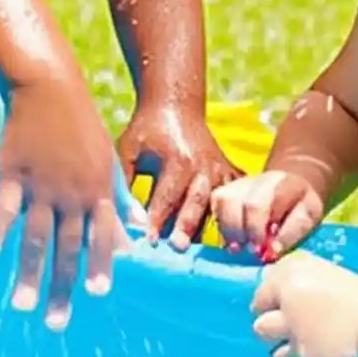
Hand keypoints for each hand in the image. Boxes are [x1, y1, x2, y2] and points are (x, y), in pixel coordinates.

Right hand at [0, 82, 128, 329]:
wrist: (51, 90)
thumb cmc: (83, 128)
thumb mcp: (109, 160)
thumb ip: (121, 199)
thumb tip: (139, 232)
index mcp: (98, 191)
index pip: (101, 235)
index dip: (100, 264)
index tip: (98, 294)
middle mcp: (71, 194)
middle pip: (68, 247)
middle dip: (63, 286)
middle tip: (57, 323)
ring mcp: (42, 186)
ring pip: (36, 238)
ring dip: (29, 274)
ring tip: (22, 306)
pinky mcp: (13, 176)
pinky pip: (3, 211)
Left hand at [117, 102, 239, 248]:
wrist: (176, 104)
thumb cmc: (148, 130)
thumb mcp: (128, 149)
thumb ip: (124, 182)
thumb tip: (123, 218)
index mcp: (177, 160)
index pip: (166, 196)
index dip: (157, 219)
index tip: (149, 241)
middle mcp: (202, 166)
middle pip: (196, 202)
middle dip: (187, 226)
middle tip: (178, 248)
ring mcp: (219, 170)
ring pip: (217, 205)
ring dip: (207, 228)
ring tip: (203, 252)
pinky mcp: (230, 172)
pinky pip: (234, 198)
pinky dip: (233, 216)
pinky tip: (232, 238)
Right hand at [211, 171, 323, 260]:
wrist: (293, 185)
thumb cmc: (300, 207)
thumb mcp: (309, 217)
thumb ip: (292, 232)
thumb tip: (272, 251)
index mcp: (283, 184)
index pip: (260, 204)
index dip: (257, 229)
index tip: (262, 251)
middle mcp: (258, 179)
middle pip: (237, 201)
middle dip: (241, 231)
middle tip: (251, 252)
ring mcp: (240, 182)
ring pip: (223, 201)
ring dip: (228, 229)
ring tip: (238, 248)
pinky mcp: (228, 188)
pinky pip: (216, 204)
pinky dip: (221, 225)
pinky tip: (233, 240)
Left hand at [251, 251, 357, 356]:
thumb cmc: (356, 295)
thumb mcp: (323, 273)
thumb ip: (295, 278)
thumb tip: (275, 291)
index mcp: (291, 273)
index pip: (261, 294)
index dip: (273, 304)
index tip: (287, 309)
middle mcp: (287, 297)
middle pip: (258, 320)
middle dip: (273, 325)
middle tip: (294, 326)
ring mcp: (294, 327)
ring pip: (267, 343)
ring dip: (279, 345)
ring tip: (300, 343)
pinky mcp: (303, 353)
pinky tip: (314, 352)